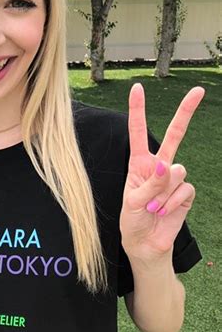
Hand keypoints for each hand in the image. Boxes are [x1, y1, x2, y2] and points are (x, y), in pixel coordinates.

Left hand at [119, 83, 204, 263]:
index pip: (139, 133)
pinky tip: (164, 212)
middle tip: (199, 90)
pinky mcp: (186, 193)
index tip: (137, 88)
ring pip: (177, 171)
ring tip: (152, 208)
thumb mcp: (133, 202)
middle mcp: (158, 167)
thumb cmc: (132, 220)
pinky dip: (172, 202)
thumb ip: (150, 184)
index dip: (138, 111)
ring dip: (162, 193)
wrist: (146, 243)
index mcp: (139, 164)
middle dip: (185, 113)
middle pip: (174, 135)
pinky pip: (185, 189)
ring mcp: (174, 179)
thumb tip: (168, 164)